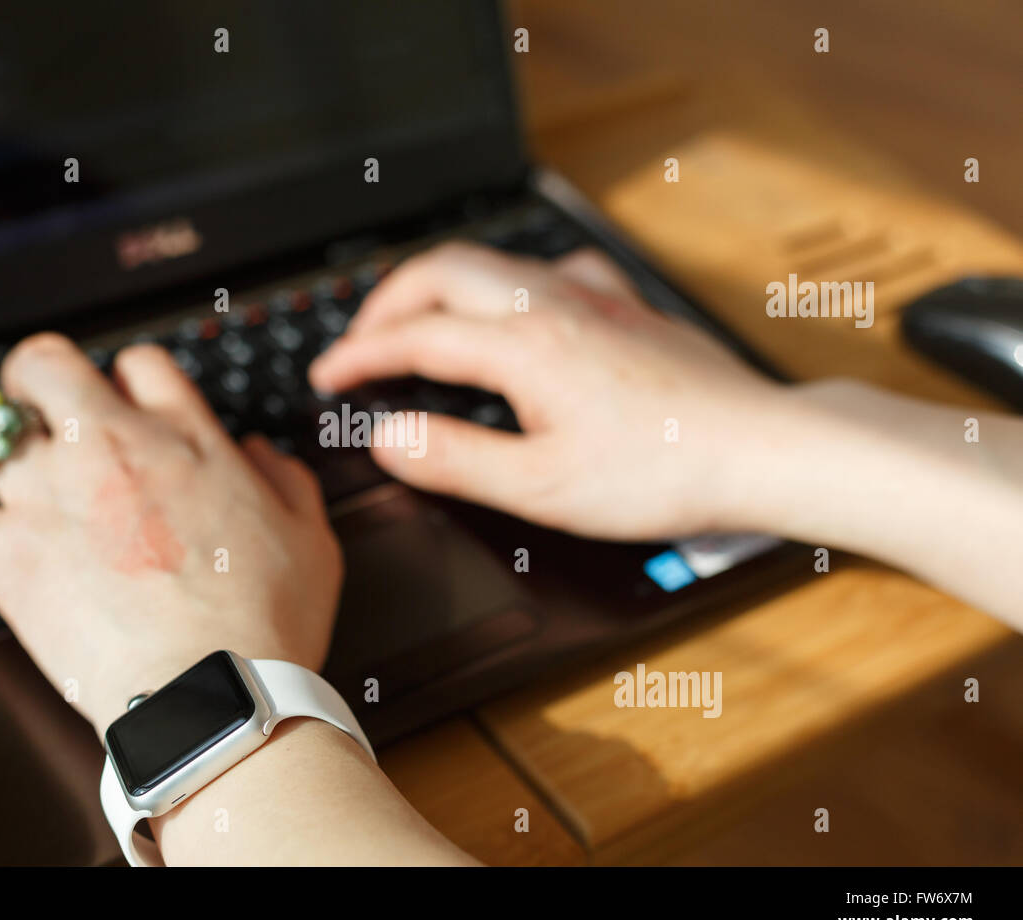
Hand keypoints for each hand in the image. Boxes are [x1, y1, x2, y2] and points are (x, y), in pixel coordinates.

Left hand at [0, 333, 341, 733]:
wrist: (212, 694)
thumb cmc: (266, 623)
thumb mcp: (311, 538)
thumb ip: (285, 480)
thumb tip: (258, 455)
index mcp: (186, 438)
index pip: (139, 363)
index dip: (131, 378)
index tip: (128, 405)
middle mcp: (110, 449)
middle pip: (46, 363)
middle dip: (41, 375)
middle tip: (46, 406)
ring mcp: (51, 496)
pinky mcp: (8, 554)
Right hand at [309, 241, 786, 539]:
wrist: (760, 448)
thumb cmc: (664, 471)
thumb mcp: (542, 486)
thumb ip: (455, 459)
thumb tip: (390, 439)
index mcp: (525, 347)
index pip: (415, 337)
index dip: (360, 356)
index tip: (329, 377)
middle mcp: (553, 306)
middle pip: (442, 272)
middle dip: (386, 302)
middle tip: (359, 342)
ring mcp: (592, 298)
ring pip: (492, 263)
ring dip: (438, 287)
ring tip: (416, 323)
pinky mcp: (623, 306)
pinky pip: (545, 270)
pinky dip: (504, 283)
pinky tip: (515, 308)